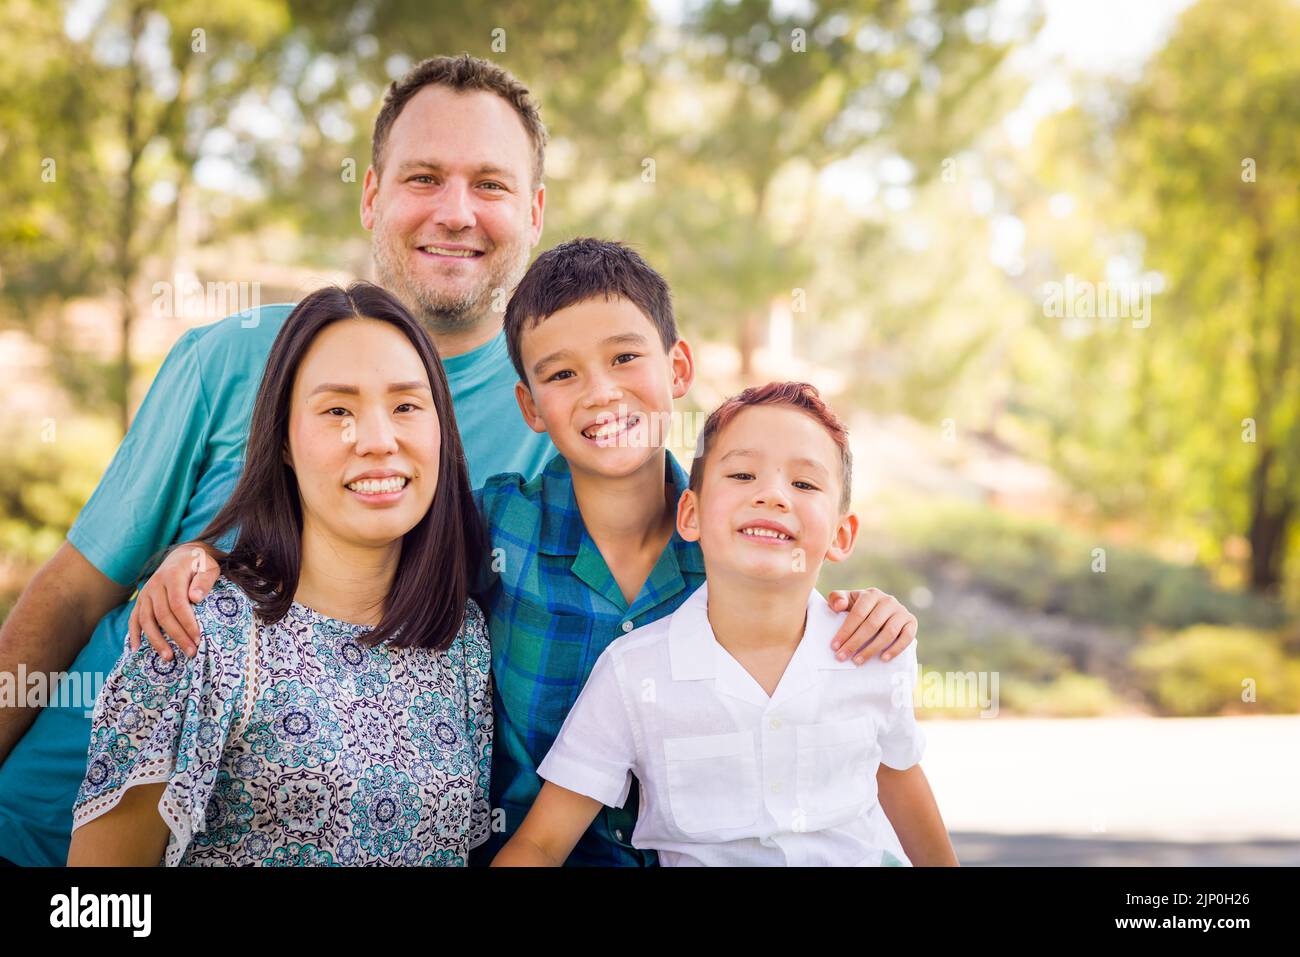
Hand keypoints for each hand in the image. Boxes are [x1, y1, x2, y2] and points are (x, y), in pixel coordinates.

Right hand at [127, 543, 220, 659]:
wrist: (182, 556)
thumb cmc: (199, 564)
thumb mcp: (208, 567)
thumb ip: (204, 581)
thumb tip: (195, 598)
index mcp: (172, 576)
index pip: (178, 603)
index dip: (187, 622)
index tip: (198, 638)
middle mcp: (155, 585)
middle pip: (163, 615)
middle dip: (177, 636)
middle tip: (191, 652)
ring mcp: (145, 593)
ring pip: (146, 620)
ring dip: (156, 640)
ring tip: (169, 657)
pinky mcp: (141, 600)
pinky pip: (134, 619)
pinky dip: (134, 634)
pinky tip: (136, 649)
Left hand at [826, 587, 916, 664]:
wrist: (881, 612)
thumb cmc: (859, 608)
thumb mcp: (846, 601)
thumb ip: (836, 598)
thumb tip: (838, 605)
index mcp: (871, 594)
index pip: (858, 614)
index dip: (846, 631)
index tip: (835, 646)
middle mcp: (888, 601)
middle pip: (872, 625)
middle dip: (855, 643)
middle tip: (842, 656)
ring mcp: (902, 611)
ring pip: (888, 633)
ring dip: (872, 649)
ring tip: (858, 661)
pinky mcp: (912, 622)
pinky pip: (907, 637)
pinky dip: (895, 649)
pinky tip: (883, 659)